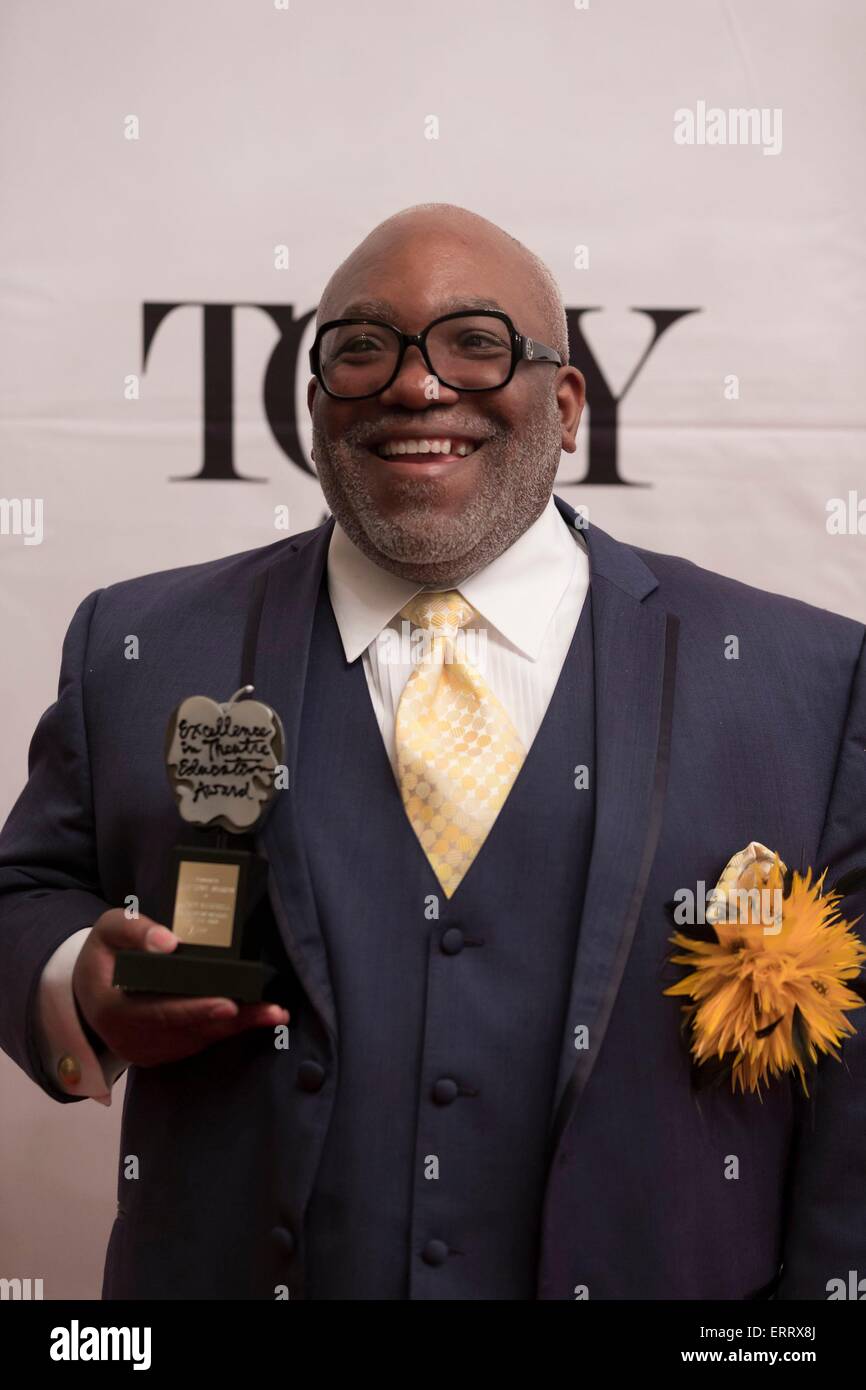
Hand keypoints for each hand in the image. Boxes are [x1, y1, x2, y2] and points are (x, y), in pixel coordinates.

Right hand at [72, 908, 289, 1067]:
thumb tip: (169, 941)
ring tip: (274, 1014)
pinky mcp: (161, 1053)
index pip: (159, 1013)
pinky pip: (198, 1042)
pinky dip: (226, 1030)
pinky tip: (255, 1017)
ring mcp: (146, 1050)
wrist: (90, 989)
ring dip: (238, 1027)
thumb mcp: (110, 929)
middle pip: (188, 1031)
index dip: (196, 1010)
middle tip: (271, 1011)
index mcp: (112, 1010)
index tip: (229, 1003)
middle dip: (233, 1021)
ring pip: (198, 1040)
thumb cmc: (105, 953)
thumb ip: (134, 930)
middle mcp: (130, 1038)